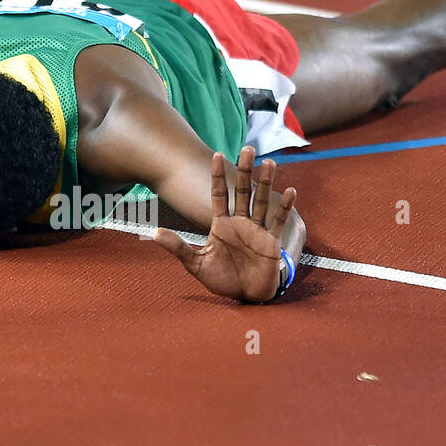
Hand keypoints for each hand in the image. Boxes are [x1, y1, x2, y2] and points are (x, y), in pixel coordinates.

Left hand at [154, 146, 296, 301]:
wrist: (244, 296)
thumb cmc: (222, 280)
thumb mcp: (196, 264)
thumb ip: (179, 247)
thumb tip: (155, 233)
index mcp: (221, 225)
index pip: (218, 195)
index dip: (217, 176)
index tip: (217, 155)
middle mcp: (240, 223)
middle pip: (242, 191)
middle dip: (245, 171)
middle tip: (248, 148)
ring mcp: (257, 230)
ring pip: (261, 201)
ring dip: (265, 183)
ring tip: (268, 163)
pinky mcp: (271, 242)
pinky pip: (278, 221)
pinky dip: (284, 207)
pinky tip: (290, 191)